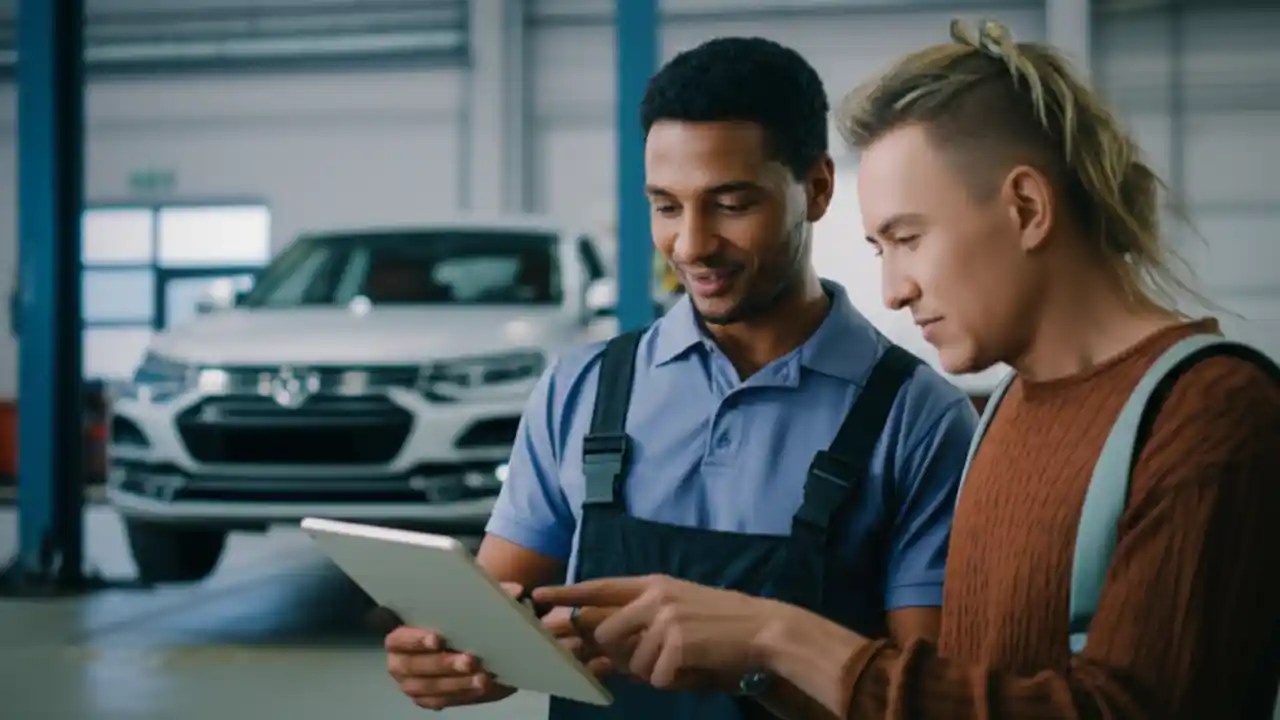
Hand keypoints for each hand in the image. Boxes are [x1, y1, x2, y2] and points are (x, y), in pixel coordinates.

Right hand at [383, 582, 520, 710]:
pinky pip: (441, 701)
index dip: (415, 639)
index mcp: (401, 636)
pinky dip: (462, 694)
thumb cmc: (458, 620)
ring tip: (482, 678)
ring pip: (429, 688)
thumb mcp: (472, 605)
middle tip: (470, 660)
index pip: (398, 638)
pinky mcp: (427, 700)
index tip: (438, 638)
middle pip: (414, 666)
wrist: (466, 645)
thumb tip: (516, 591)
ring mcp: (412, 684)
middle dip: (443, 664)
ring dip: (457, 684)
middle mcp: (400, 662)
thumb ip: (491, 595)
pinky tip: (480, 688)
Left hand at [534, 575, 782, 691]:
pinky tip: (696, 668)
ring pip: (632, 662)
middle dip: (619, 657)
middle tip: (653, 661)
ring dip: (654, 672)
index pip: (601, 588)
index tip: (539, 596)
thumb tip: (599, 660)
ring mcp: (665, 618)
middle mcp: (655, 597)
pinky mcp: (677, 642)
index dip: (568, 593)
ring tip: (686, 661)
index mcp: (654, 586)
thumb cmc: (722, 629)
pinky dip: (674, 682)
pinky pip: (656, 678)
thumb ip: (638, 635)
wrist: (766, 632)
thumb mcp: (678, 619)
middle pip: (606, 634)